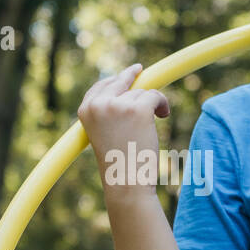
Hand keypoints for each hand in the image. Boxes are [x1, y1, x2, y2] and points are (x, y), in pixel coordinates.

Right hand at [77, 62, 169, 197]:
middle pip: (121, 81)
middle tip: (140, 68)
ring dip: (149, 104)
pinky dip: (162, 104)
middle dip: (132, 76)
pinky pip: (156, 95)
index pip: (101, 86)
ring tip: (148, 127)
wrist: (126, 181)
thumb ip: (109, 112)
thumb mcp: (105, 133)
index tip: (128, 73)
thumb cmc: (118, 162)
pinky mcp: (138, 108)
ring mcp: (118, 105)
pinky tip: (163, 116)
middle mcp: (99, 104)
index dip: (116, 80)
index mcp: (86, 110)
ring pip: (141, 92)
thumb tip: (130, 89)